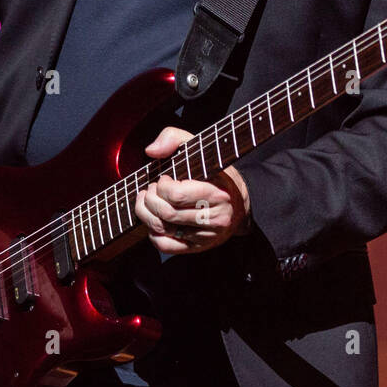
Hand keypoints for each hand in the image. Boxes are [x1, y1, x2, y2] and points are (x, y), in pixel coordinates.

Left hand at [135, 126, 250, 254]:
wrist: (240, 204)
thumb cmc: (217, 175)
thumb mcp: (201, 148)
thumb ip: (174, 138)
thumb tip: (151, 151)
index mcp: (216, 193)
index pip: (176, 195)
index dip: (162, 185)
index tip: (164, 178)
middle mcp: (214, 218)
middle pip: (167, 213)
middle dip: (150, 199)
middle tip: (152, 189)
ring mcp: (206, 236)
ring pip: (163, 229)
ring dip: (146, 213)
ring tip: (148, 201)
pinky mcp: (198, 248)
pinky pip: (166, 246)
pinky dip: (153, 233)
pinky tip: (156, 219)